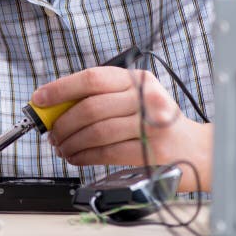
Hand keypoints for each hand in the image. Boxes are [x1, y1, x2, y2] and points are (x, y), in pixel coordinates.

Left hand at [31, 67, 211, 191]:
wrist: (195, 149)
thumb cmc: (156, 121)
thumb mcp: (135, 98)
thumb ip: (101, 98)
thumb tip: (56, 107)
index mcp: (137, 79)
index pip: (91, 78)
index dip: (60, 89)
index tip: (39, 99)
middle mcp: (145, 97)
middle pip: (90, 108)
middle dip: (62, 124)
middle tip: (52, 133)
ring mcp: (150, 124)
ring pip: (95, 132)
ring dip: (71, 143)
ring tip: (62, 148)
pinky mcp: (150, 151)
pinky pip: (106, 153)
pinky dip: (84, 156)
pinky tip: (76, 157)